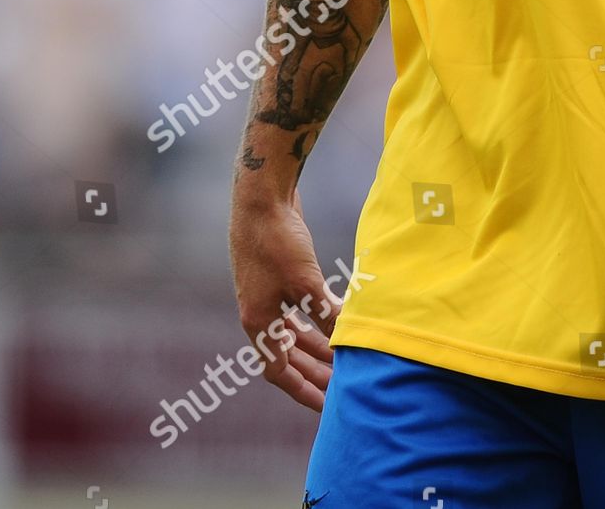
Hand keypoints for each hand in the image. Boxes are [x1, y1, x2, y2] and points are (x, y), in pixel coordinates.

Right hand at [230, 188, 341, 410]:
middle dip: (314, 371)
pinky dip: (314, 319)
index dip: (303, 390)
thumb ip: (325, 315)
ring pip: (293, 331)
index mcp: (257, 321)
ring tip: (341, 359)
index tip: (325, 406)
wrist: (261, 197)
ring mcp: (266, 292)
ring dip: (315, 346)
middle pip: (287, 354)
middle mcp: (259, 311)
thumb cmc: (277, 240)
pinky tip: (333, 318)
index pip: (279, 370)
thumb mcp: (305, 282)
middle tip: (342, 386)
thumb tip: (347, 344)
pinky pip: (297, 309)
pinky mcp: (278, 273)